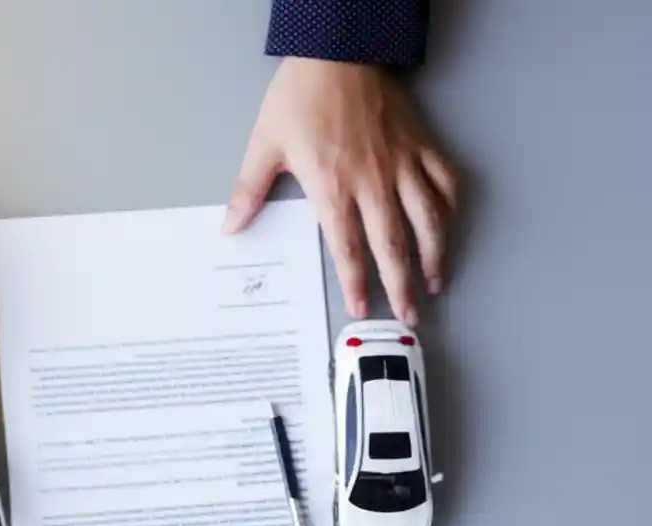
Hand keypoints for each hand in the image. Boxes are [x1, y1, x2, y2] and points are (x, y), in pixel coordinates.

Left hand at [225, 58, 458, 325]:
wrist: (338, 53)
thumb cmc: (301, 96)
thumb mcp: (264, 144)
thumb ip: (249, 191)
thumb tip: (231, 226)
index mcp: (332, 186)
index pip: (348, 248)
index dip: (357, 282)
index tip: (360, 307)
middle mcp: (372, 182)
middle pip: (393, 245)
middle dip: (401, 286)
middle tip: (406, 316)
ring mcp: (402, 164)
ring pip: (428, 220)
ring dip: (434, 256)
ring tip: (435, 284)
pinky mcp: (421, 146)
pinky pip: (445, 183)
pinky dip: (450, 210)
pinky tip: (448, 229)